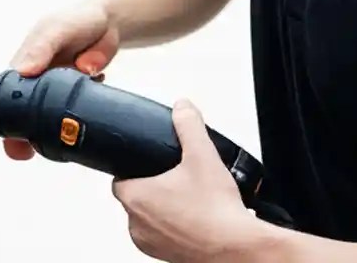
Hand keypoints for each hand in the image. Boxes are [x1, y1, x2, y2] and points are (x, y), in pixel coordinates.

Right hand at [3, 0, 119, 160]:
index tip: (11, 137)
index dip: (6, 119)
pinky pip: (71, 117)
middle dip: (25, 136)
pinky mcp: (76, 98)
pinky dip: (76, 122)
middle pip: (24, 115)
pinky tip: (83, 122)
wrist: (110, 24)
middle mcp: (37, 80)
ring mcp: (57, 91)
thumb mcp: (57, 28)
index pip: (6, 95)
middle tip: (28, 151)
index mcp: (24, 64)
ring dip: (53, 132)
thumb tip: (23, 70)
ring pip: (48, 120)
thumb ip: (41, 47)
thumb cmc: (78, 21)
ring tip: (59, 143)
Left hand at [112, 99, 261, 262]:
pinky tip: (193, 218)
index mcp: (135, 198)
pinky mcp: (165, 257)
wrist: (237, 249)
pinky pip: (162, 236)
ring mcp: (149, 244)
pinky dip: (173, 227)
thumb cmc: (217, 213)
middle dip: (152, 187)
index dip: (135, 168)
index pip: (119, 177)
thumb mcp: (203, 156)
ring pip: (147, 218)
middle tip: (176, 180)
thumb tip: (182, 109)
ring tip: (187, 199)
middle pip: (135, 197)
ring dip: (162, 208)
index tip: (150, 165)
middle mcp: (136, 224)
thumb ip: (189, 126)